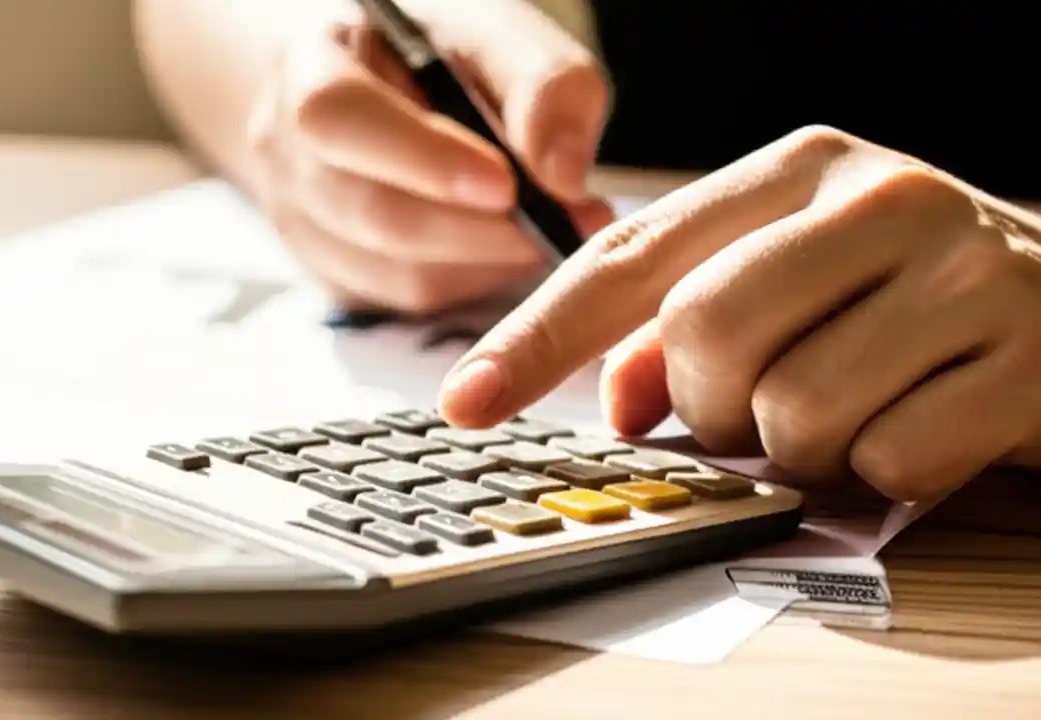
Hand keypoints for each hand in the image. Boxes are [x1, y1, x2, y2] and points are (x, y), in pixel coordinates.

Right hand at [243, 0, 613, 314]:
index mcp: (310, 68)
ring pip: (399, 275)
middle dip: (483, 230)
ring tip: (548, 226)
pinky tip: (503, 244)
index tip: (508, 184)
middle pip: (374, 214)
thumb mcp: (495, 32)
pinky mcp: (335, 276)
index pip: (340, 119)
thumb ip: (542, 83)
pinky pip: (409, 303)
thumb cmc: (437, 52)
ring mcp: (302, 224)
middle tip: (568, 221)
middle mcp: (287, 153)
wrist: (377, 85)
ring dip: (489, 260)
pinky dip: (473, 281)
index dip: (423, 160)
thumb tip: (564, 177)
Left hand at [438, 125, 1040, 501]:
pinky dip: (881, 473)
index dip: (536, 338)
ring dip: (800, 447)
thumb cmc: (902, 296)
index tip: (468, 401)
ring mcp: (961, 273)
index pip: (628, 258)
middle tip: (753, 405)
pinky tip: (917, 424)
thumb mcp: (790, 278)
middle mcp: (876, 199)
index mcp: (796, 170)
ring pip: (792, 412)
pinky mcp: (1025, 358)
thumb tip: (613, 397)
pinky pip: (888, 462)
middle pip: (703, 335)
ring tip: (852, 409)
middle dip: (707, 405)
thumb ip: (682, 329)